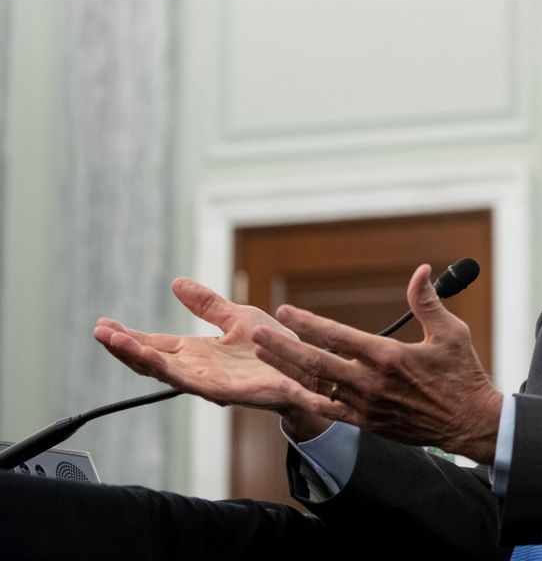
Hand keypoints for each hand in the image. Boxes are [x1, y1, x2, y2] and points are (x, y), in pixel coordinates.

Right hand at [94, 278, 315, 416]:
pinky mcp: (225, 391)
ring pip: (164, 372)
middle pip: (151, 359)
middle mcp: (198, 369)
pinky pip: (191, 382)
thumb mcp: (237, 318)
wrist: (308, 371)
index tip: (102, 324)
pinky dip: (168, 370)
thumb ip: (207, 304)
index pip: (155, 344)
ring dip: (138, 357)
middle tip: (98, 331)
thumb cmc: (275, 348)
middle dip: (123, 347)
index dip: (129, 336)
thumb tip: (177, 282)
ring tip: (114, 342)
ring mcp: (209, 382)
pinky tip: (150, 358)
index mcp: (198, 352)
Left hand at [251, 264, 502, 462]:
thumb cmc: (463, 374)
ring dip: (288, 369)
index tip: (285, 311)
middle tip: (258, 333)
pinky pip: (328, 412)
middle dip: (284, 346)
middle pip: (317, 362)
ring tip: (263, 355)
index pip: (339, 335)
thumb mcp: (451, 332)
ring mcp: (367, 406)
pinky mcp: (368, 423)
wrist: (468, 422)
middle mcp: (372, 382)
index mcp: (389, 356)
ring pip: (317, 386)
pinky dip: (306, 400)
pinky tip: (287, 389)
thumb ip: (427, 301)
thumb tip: (421, 270)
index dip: (308, 323)